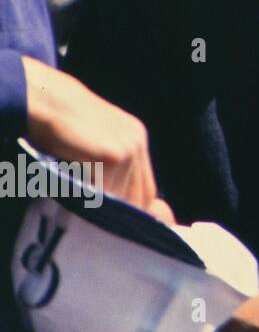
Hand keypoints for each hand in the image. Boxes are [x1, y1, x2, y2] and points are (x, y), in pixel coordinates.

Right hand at [21, 57, 169, 217]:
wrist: (39, 100)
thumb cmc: (55, 128)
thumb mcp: (89, 146)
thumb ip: (105, 170)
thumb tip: (114, 207)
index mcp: (135, 140)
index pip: (146, 191)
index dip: (130, 211)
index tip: (113, 228)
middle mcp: (137, 143)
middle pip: (139, 198)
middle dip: (120, 217)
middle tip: (97, 231)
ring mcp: (128, 148)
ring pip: (123, 198)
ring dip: (105, 212)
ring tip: (84, 219)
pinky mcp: (113, 155)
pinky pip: (107, 193)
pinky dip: (93, 204)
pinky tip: (78, 207)